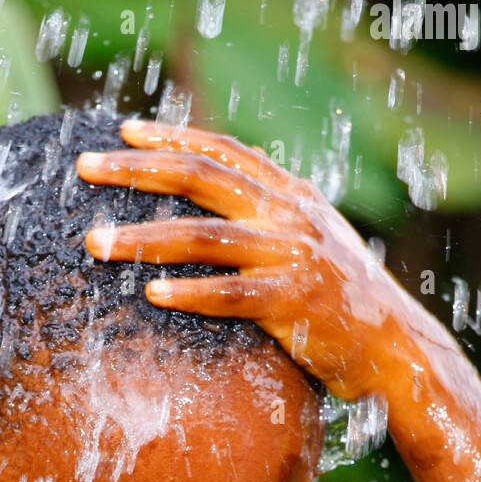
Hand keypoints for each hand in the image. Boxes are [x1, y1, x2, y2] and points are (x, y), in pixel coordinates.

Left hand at [76, 120, 408, 402]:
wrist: (396, 347)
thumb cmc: (343, 301)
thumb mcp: (311, 240)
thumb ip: (268, 218)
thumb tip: (215, 207)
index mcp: (291, 195)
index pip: (222, 151)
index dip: (171, 137)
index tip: (121, 134)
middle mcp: (289, 215)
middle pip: (199, 178)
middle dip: (136, 170)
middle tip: (85, 168)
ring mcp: (291, 257)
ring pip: (203, 237)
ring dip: (143, 237)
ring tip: (95, 242)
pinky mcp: (293, 303)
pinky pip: (231, 295)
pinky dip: (190, 293)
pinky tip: (151, 293)